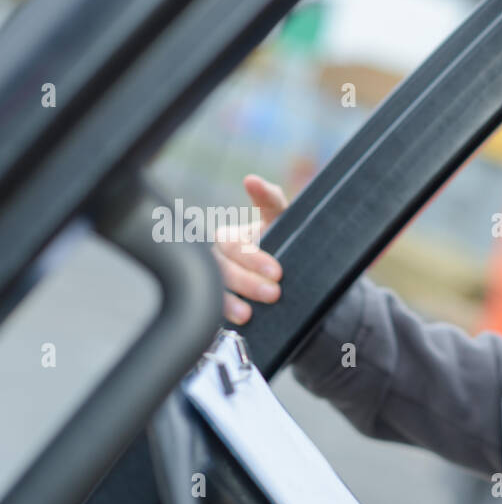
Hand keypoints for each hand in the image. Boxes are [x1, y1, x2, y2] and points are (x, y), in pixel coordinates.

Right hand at [214, 174, 287, 323]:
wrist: (287, 277)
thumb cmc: (279, 241)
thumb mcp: (280, 220)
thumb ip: (270, 199)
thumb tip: (252, 180)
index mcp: (228, 239)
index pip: (232, 245)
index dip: (252, 258)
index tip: (277, 272)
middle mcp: (217, 261)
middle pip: (222, 269)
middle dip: (247, 281)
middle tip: (274, 292)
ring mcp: (214, 284)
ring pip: (212, 291)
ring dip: (228, 302)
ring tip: (247, 314)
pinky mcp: (217, 307)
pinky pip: (212, 312)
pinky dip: (220, 317)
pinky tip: (234, 324)